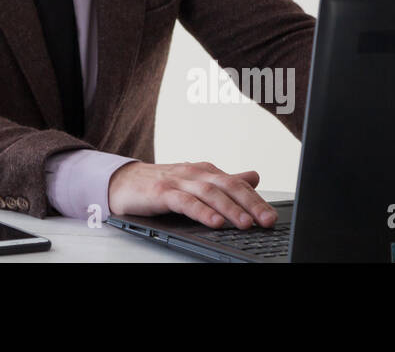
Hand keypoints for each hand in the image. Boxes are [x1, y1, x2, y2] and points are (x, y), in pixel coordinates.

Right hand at [107, 161, 277, 228]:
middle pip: (227, 186)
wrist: (123, 182)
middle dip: (250, 204)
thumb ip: (225, 181)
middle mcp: (194, 173)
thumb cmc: (161, 184)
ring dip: (229, 208)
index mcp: (206, 170)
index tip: (272, 217)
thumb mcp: (196, 181)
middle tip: (267, 221)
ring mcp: (178, 181)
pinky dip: (201, 212)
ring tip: (245, 224)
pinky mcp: (161, 192)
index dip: (256, 200)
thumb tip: (254, 178)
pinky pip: (185, 202)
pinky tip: (214, 222)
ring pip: (209, 193)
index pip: (236, 184)